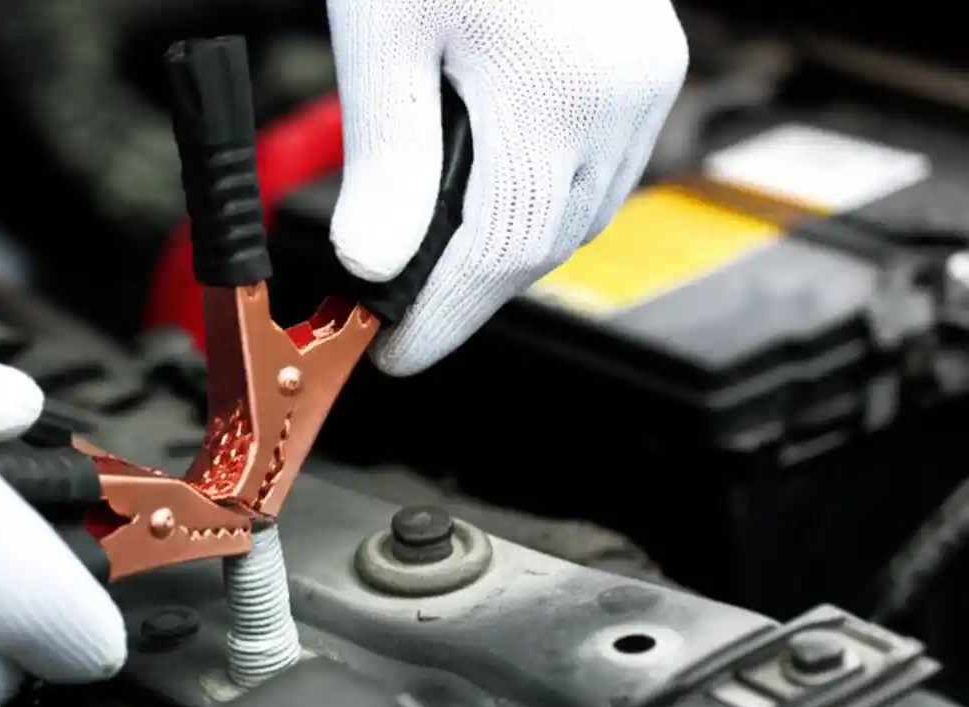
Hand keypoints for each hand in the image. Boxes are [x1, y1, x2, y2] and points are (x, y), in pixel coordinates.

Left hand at [327, 0, 688, 373]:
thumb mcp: (384, 37)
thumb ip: (385, 160)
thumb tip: (375, 264)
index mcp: (558, 91)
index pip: (501, 253)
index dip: (443, 319)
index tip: (395, 353)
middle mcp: (624, 93)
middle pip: (545, 241)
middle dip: (470, 292)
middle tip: (403, 313)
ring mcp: (647, 75)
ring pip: (578, 212)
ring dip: (505, 251)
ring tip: (434, 265)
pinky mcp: (646, 60)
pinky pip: (597, 167)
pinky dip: (538, 201)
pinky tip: (488, 201)